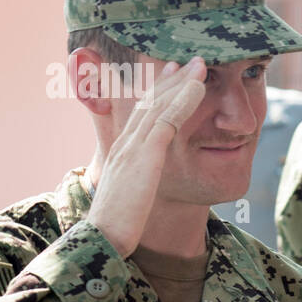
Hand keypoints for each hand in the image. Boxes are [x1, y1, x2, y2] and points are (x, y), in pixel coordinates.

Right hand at [86, 57, 206, 256]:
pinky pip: (167, 121)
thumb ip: (137, 185)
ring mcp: (133, 148)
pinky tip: (198, 87)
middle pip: (148, 102)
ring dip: (181, 82)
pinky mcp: (144, 157)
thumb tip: (142, 186)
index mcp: (122, 154)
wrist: (102, 240)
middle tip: (188, 61)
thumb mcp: (129, 199)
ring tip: (199, 65)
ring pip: (158, 105)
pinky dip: (183, 100)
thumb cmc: (116, 227)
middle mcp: (125, 145)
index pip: (141, 115)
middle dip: (170, 80)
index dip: (157, 94)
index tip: (171, 76)